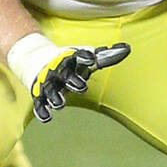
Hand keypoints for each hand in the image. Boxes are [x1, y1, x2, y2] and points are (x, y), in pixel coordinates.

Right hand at [8, 35, 131, 122]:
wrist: (39, 61)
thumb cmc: (72, 62)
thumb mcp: (87, 59)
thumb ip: (107, 56)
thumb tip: (128, 48)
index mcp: (72, 59)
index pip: (79, 56)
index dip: (85, 57)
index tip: (92, 59)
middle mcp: (59, 70)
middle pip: (65, 74)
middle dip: (72, 81)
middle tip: (82, 88)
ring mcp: (48, 82)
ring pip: (50, 89)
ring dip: (55, 97)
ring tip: (60, 104)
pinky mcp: (40, 95)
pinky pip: (39, 103)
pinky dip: (42, 110)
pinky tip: (47, 118)